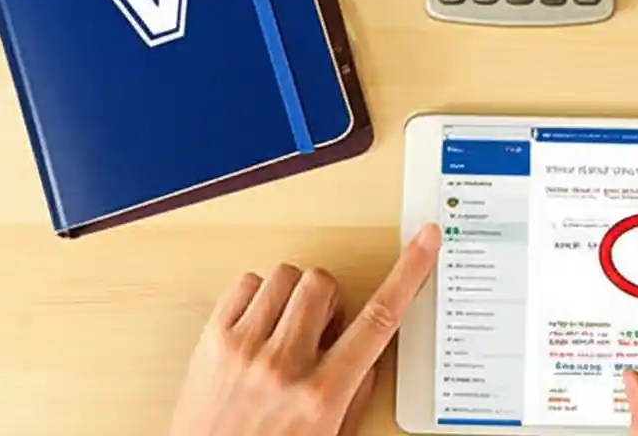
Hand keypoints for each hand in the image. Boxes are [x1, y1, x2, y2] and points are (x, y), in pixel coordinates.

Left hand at [167, 224, 440, 435]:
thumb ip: (357, 391)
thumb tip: (370, 348)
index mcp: (323, 394)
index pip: (379, 320)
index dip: (409, 273)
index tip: (425, 243)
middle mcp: (284, 366)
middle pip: (324, 284)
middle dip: (330, 299)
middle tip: (322, 329)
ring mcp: (244, 349)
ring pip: (286, 277)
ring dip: (296, 296)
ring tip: (287, 329)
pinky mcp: (212, 341)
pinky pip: (246, 284)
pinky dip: (259, 295)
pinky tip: (261, 324)